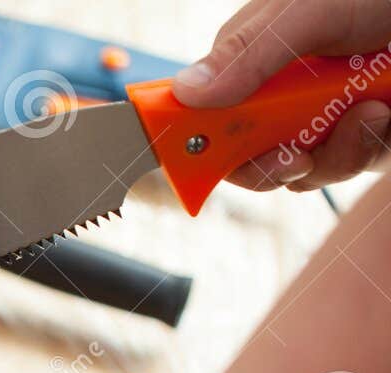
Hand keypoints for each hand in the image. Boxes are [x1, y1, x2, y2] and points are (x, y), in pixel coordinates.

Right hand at [174, 0, 390, 189]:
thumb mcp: (310, 11)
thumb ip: (251, 53)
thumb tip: (187, 93)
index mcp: (255, 59)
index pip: (206, 117)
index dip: (202, 146)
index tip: (214, 162)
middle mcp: (285, 92)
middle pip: (250, 159)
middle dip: (275, 164)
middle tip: (296, 154)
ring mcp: (325, 114)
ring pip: (306, 170)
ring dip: (338, 153)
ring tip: (372, 110)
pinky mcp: (367, 133)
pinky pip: (353, 163)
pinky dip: (371, 147)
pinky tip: (388, 112)